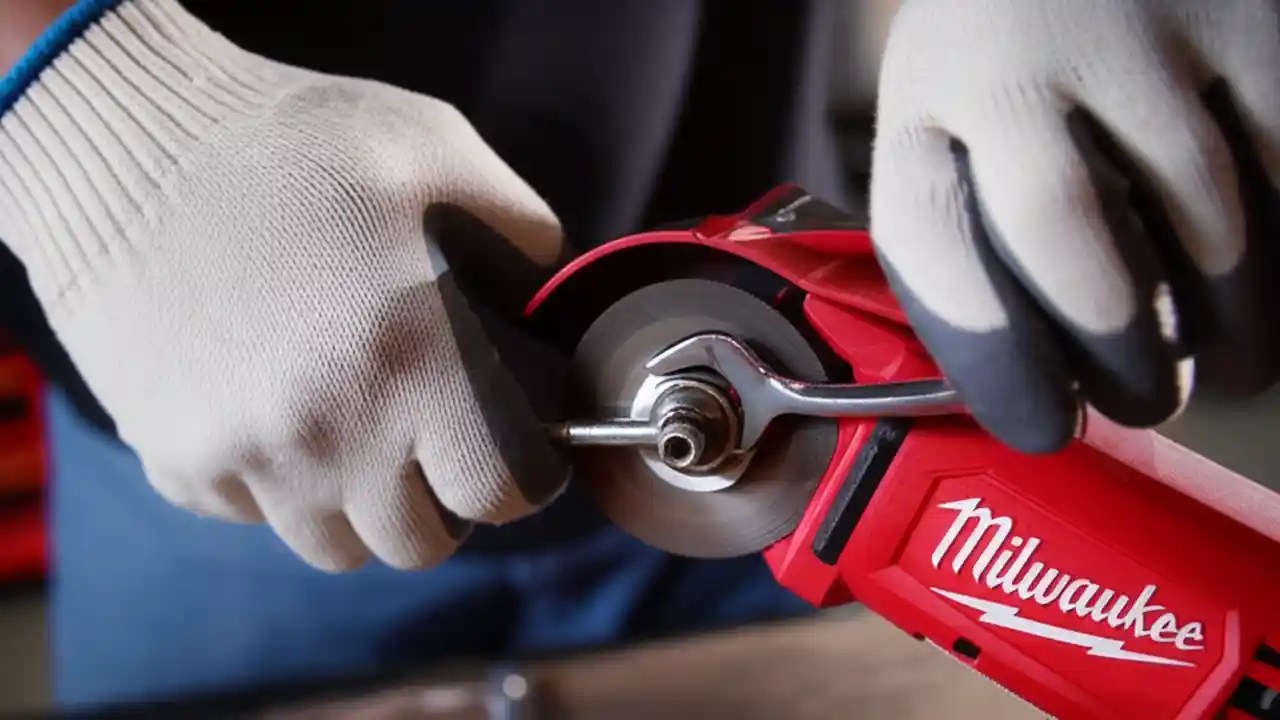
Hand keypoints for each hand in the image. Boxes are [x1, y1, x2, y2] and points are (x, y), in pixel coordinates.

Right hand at [0, 0, 566, 570]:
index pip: (499, 492)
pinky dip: (278, 484)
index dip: (520, 475)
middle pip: (419, 543)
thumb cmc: (293, 142)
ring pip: (335, 546)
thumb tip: (543, 305)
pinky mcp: (179, 462)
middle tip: (435, 440)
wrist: (126, 150)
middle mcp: (334, 433)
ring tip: (358, 430)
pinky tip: (276, 408)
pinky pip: (254, 515)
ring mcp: (249, 459)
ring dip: (362, 505)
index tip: (512, 446)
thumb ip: (519, 234)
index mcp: (416, 361)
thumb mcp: (436, 149)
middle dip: (441, 499)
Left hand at [869, 0, 1278, 452]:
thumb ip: (972, 229)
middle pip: (1062, 230)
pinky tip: (1266, 285)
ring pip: (1201, 213)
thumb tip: (1040, 374)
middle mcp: (1016, 55)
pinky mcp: (1248, 18)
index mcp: (923, 98)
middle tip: (1147, 402)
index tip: (1041, 425)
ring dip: (1227, 318)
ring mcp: (1136, 30)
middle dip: (1118, 350)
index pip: (933, 243)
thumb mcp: (950, 123)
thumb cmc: (1011, 57)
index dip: (991, 358)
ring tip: (1228, 363)